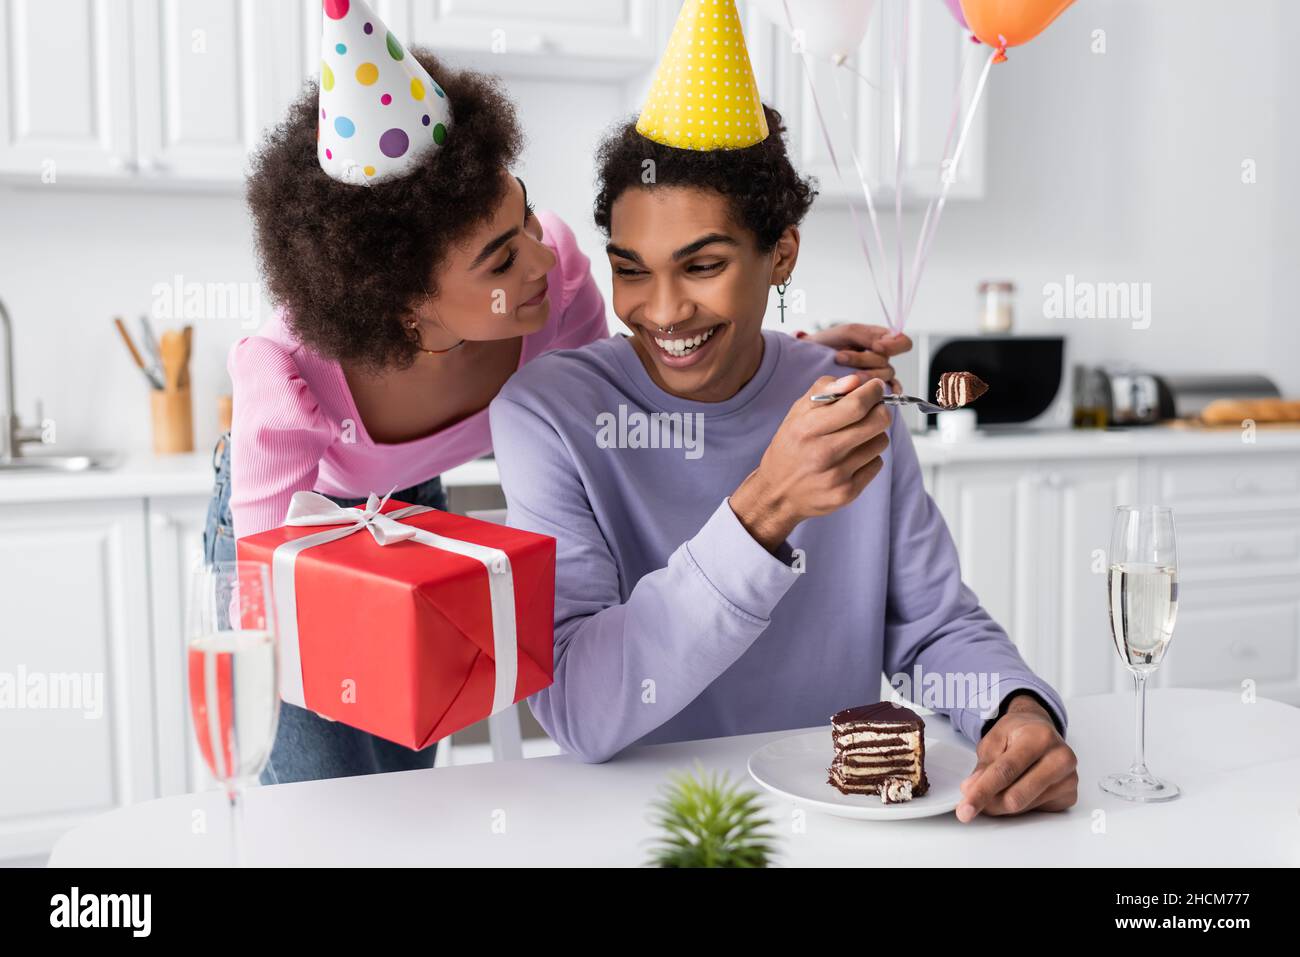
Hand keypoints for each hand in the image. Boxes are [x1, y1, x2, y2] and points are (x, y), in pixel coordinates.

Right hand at [729, 375, 890, 550]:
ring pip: (880, 442)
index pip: (856, 405)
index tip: (875, 387)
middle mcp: (823, 453)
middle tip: (871, 409)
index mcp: (807, 429)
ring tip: (854, 438)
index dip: (873, 391)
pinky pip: (877, 464)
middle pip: (877, 422)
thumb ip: (824, 391)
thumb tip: (856, 381)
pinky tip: (850, 459)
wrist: (778, 494)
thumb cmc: (790, 448)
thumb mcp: (797, 414)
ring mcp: (837, 476)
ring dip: (873, 435)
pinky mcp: (847, 493)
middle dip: (879, 409)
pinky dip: (868, 457)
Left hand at [803, 324, 912, 393]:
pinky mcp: (868, 388)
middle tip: (841, 357)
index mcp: (881, 339)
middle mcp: (881, 357)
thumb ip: (867, 335)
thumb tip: (883, 345)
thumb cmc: (829, 342)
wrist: (812, 357)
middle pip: (887, 363)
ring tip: (844, 372)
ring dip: (863, 375)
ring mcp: (875, 373)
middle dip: (864, 360)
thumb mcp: (847, 332)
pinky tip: (876, 396)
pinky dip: (883, 394)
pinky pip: (883, 392)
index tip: (876, 347)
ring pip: (882, 377)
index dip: (894, 346)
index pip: (903, 343)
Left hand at [955, 694, 1077, 821]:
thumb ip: (983, 766)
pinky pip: (1035, 811)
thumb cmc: (1017, 733)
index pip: (1005, 771)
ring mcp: (1069, 779)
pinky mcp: (1070, 795)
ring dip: (1002, 803)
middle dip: (989, 802)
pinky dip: (1019, 805)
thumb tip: (971, 791)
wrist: (1041, 729)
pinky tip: (1020, 787)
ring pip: (1023, 807)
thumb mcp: (993, 740)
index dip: (982, 792)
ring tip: (1001, 784)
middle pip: (1016, 796)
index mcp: (1039, 737)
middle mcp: (1060, 758)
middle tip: (973, 801)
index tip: (964, 809)